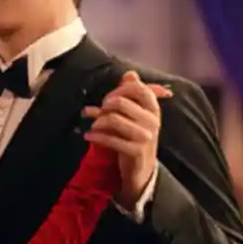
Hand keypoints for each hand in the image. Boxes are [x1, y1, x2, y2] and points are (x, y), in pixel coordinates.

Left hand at [83, 72, 172, 207]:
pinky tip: (88, 136)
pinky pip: (110, 139)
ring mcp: (145, 136)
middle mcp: (152, 120)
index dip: (119, 89)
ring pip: (113, 119)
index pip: (138, 88)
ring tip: (92, 124)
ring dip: (97, 121)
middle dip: (104, 105)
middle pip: (121, 102)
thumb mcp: (136, 116)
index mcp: (154, 108)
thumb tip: (129, 74)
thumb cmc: (135, 138)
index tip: (108, 98)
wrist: (142, 169)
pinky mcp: (136, 151)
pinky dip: (95, 136)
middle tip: (98, 111)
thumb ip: (131, 95)